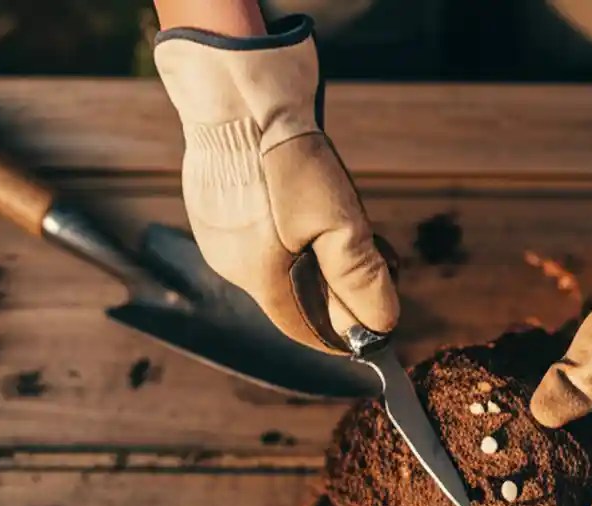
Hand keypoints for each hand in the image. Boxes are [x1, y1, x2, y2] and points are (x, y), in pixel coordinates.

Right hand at [154, 14, 396, 353]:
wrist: (237, 89)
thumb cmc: (285, 155)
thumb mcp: (338, 221)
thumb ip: (359, 277)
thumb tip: (381, 324)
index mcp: (258, 277)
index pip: (304, 329)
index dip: (340, 330)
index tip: (371, 322)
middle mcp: (230, 264)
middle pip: (291, 294)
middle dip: (328, 286)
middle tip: (366, 258)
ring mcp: (215, 232)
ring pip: (273, 262)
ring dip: (307, 255)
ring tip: (335, 221)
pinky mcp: (209, 202)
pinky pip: (254, 232)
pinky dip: (282, 229)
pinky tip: (298, 200)